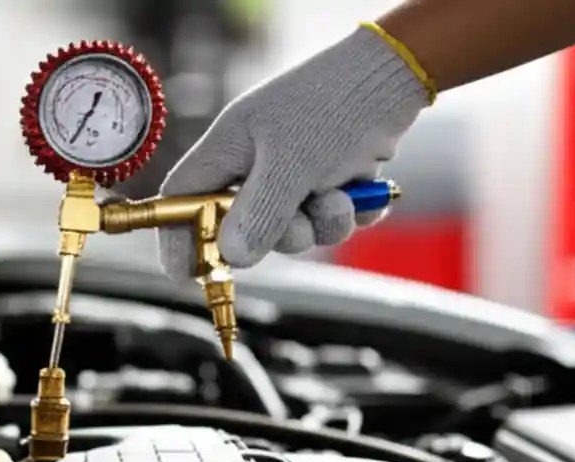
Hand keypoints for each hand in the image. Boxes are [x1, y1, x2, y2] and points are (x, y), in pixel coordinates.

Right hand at [157, 26, 429, 276]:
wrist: (395, 76)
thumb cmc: (333, 107)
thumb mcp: (292, 164)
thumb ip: (260, 213)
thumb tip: (232, 257)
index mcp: (228, 148)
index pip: (182, 198)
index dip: (179, 235)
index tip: (187, 273)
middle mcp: (255, 162)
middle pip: (244, 226)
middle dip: (280, 234)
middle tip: (302, 221)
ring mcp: (294, 171)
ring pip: (295, 228)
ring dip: (322, 224)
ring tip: (342, 195)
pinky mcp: (332, 178)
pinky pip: (330, 219)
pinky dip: (350, 213)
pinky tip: (362, 189)